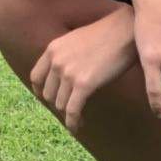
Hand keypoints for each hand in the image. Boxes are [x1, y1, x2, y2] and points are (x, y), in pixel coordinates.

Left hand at [30, 9, 137, 132]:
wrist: (123, 32)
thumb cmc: (105, 37)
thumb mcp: (75, 41)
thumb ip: (64, 56)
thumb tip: (62, 76)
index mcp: (52, 49)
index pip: (36, 77)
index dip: (41, 92)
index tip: (50, 100)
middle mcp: (56, 61)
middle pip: (48, 94)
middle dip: (58, 104)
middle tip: (70, 110)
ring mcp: (68, 72)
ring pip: (60, 104)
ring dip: (68, 115)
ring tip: (78, 118)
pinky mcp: (83, 84)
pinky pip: (72, 111)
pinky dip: (73, 122)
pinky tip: (78, 127)